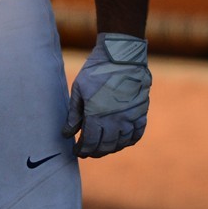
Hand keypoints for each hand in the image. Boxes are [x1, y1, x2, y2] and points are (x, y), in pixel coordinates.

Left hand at [62, 33, 150, 157]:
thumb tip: (67, 133)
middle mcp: (114, 120)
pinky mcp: (141, 112)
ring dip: (111, 149)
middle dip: (94, 152)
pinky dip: (129, 141)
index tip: (76, 151)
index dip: (82, 149)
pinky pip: (137, 134)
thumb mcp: (79, 89)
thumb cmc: (96, 71)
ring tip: (102, 148)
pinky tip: (122, 141)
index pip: (89, 141)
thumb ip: (74, 114)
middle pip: (105, 146)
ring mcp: (130, 117)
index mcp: (96, 115)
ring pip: (121, 143)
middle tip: (87, 152)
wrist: (121, 56)